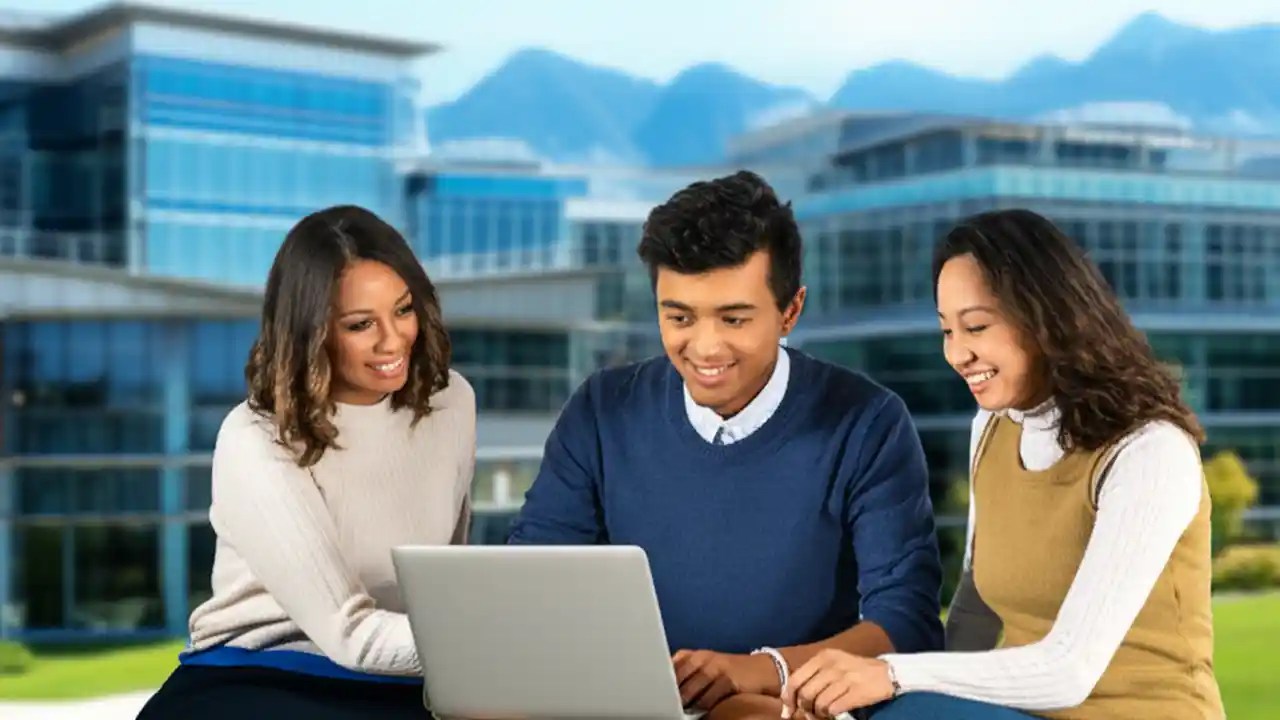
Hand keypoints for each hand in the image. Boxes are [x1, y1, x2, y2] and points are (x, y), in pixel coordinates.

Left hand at [672, 649, 776, 710]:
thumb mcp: (706, 667)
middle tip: (666, 705)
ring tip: (680, 711)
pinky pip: (711, 697)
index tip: (656, 693)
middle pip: (679, 677)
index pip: (670, 666)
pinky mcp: (729, 679)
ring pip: (693, 688)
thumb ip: (687, 675)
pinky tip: (700, 712)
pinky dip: (703, 706)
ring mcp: (717, 667)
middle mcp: (704, 658)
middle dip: (672, 693)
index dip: (662, 681)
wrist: (763, 670)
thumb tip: (665, 692)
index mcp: (694, 655)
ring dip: (686, 702)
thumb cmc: (729, 672)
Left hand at [780, 650, 894, 718]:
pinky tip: (836, 713)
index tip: (789, 710)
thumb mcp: (832, 664)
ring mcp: (845, 678)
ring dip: (819, 713)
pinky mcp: (857, 691)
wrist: (887, 673)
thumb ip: (812, 678)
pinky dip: (831, 715)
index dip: (789, 698)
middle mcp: (832, 665)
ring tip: (825, 713)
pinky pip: (834, 709)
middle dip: (805, 708)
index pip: (795, 680)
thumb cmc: (854, 670)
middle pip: (805, 694)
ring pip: (819, 704)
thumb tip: (791, 701)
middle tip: (810, 714)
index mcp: (823, 657)